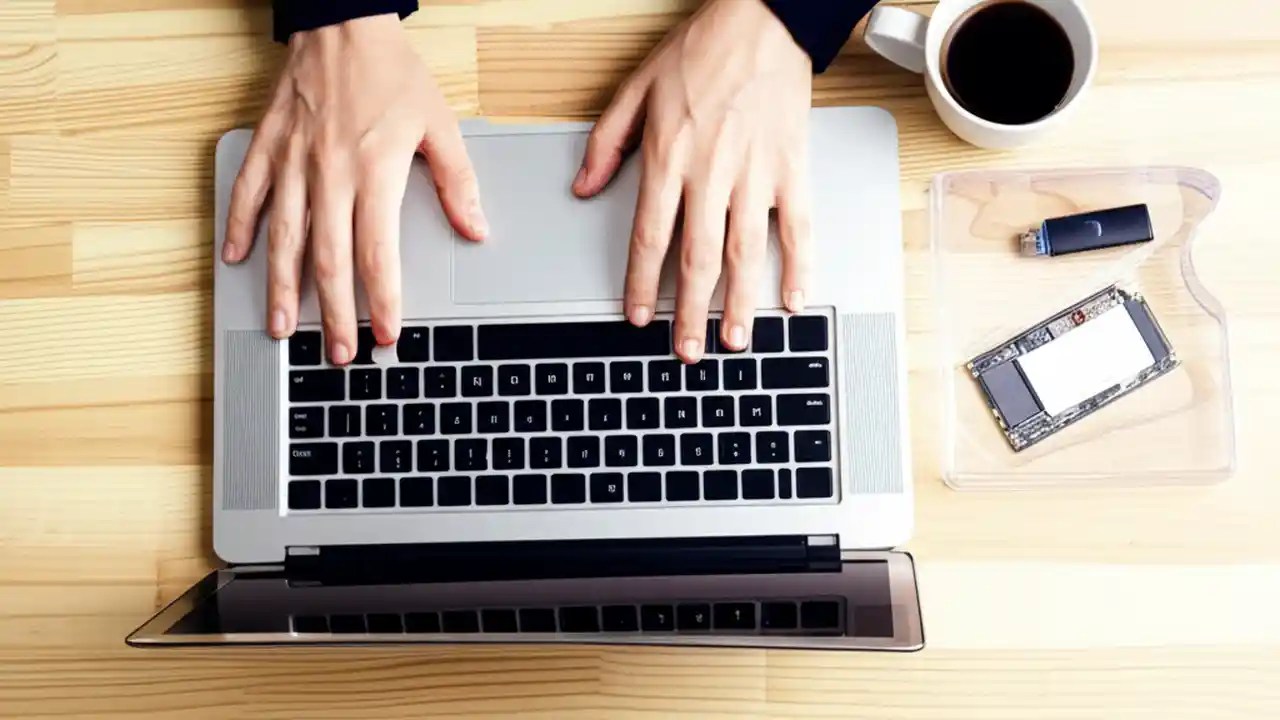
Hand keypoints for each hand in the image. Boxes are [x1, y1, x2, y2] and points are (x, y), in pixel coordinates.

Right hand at [221, 14, 487, 364]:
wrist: (342, 22)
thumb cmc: (392, 72)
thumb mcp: (440, 125)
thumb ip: (457, 182)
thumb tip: (476, 228)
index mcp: (374, 173)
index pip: (378, 253)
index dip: (382, 300)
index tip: (386, 334)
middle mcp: (329, 173)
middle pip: (329, 258)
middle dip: (333, 313)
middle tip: (336, 352)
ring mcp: (293, 161)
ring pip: (284, 236)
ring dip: (281, 287)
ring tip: (280, 327)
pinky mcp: (269, 145)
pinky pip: (249, 192)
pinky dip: (241, 227)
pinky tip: (238, 259)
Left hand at [574, 0, 811, 363]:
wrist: (763, 18)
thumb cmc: (701, 49)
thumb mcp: (635, 88)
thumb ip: (607, 142)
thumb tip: (583, 188)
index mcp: (669, 157)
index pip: (650, 236)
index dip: (642, 284)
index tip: (637, 317)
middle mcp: (711, 173)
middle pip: (697, 258)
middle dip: (690, 313)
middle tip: (687, 352)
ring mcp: (755, 173)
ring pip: (746, 252)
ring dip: (740, 303)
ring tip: (736, 341)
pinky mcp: (792, 167)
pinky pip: (798, 225)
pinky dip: (798, 265)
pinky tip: (794, 298)